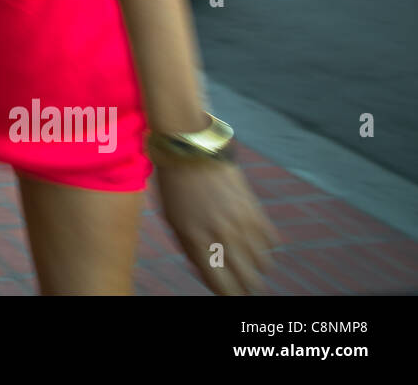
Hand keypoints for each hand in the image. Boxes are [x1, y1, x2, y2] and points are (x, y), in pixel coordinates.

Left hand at [155, 157, 278, 294]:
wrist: (191, 150)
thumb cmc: (176, 187)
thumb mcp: (174, 222)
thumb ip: (192, 250)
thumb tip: (212, 274)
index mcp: (196, 243)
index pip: (221, 286)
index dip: (229, 295)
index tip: (231, 295)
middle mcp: (222, 237)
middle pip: (248, 281)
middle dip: (246, 287)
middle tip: (244, 284)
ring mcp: (242, 224)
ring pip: (264, 265)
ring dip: (257, 267)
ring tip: (248, 260)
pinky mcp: (257, 210)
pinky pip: (272, 242)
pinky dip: (265, 245)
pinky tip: (254, 239)